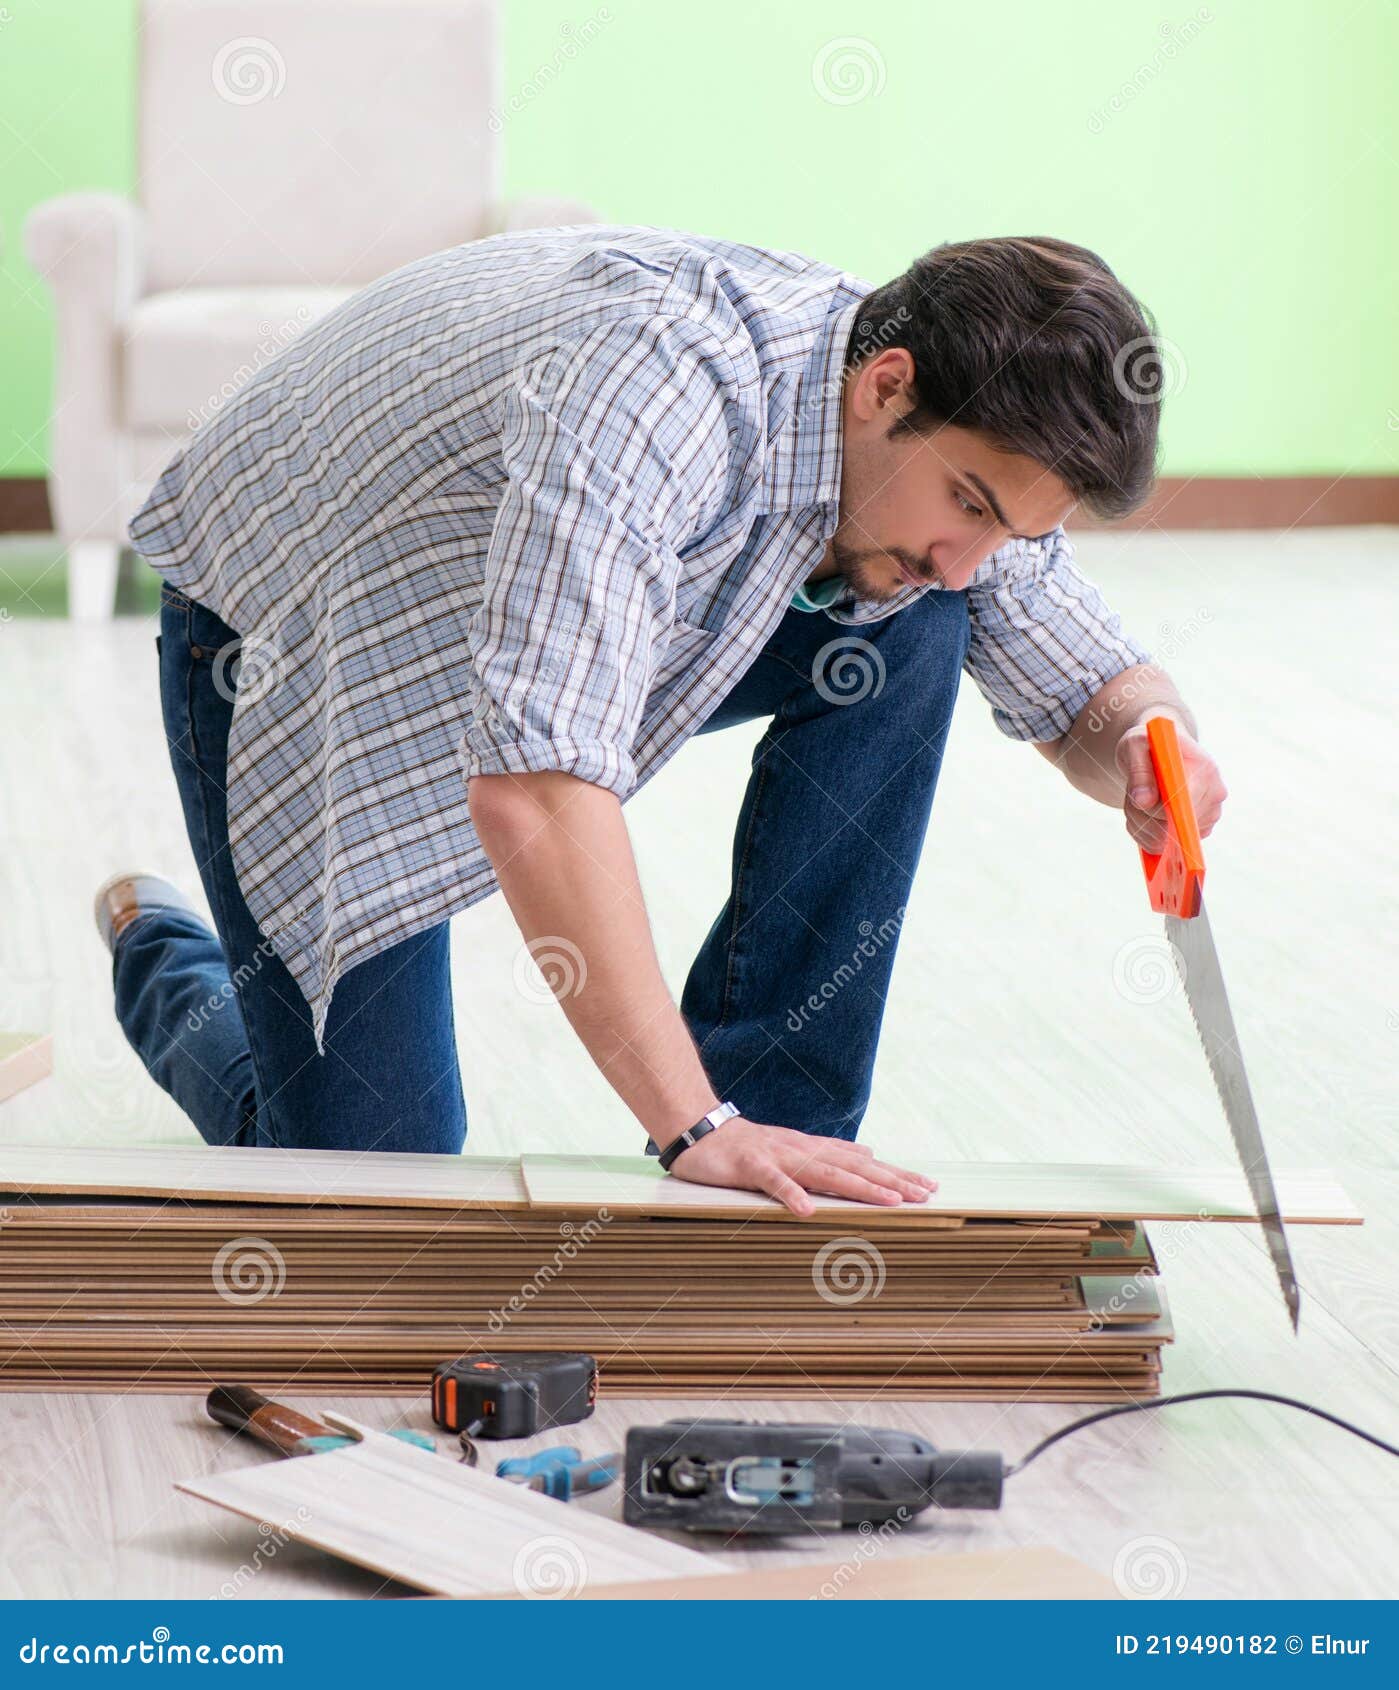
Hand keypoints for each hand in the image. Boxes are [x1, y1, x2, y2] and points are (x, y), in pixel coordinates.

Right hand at [666, 1117, 936, 1216]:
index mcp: (813, 1149)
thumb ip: (829, 1153)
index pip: (862, 1163)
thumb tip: (869, 1155)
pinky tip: (807, 1212)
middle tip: (925, 1195)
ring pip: (824, 1173)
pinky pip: (773, 1182)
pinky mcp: (752, 1166)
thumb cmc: (746, 1146)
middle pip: (854, 1168)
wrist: (700, 1128)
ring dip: (859, 1187)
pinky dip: (791, 1195)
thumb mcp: (793, 1149)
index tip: (928, 1186)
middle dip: (891, 1182)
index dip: (895, 1174)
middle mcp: (803, 1150)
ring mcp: (778, 1156)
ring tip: (890, 1201)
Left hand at [1116, 715, 1227, 853]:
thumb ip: (1139, 772)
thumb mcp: (1134, 747)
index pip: (1186, 801)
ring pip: (1168, 839)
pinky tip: (1145, 814)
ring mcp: (1210, 814)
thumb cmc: (1148, 744)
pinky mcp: (1200, 829)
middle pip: (1176, 825)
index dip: (1160, 810)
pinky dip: (1148, 835)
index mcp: (1204, 768)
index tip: (1142, 809)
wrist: (1159, 749)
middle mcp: (1214, 793)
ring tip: (1139, 800)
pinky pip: (1169, 846)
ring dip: (1143, 826)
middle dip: (1144, 817)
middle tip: (1133, 797)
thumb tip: (1144, 802)